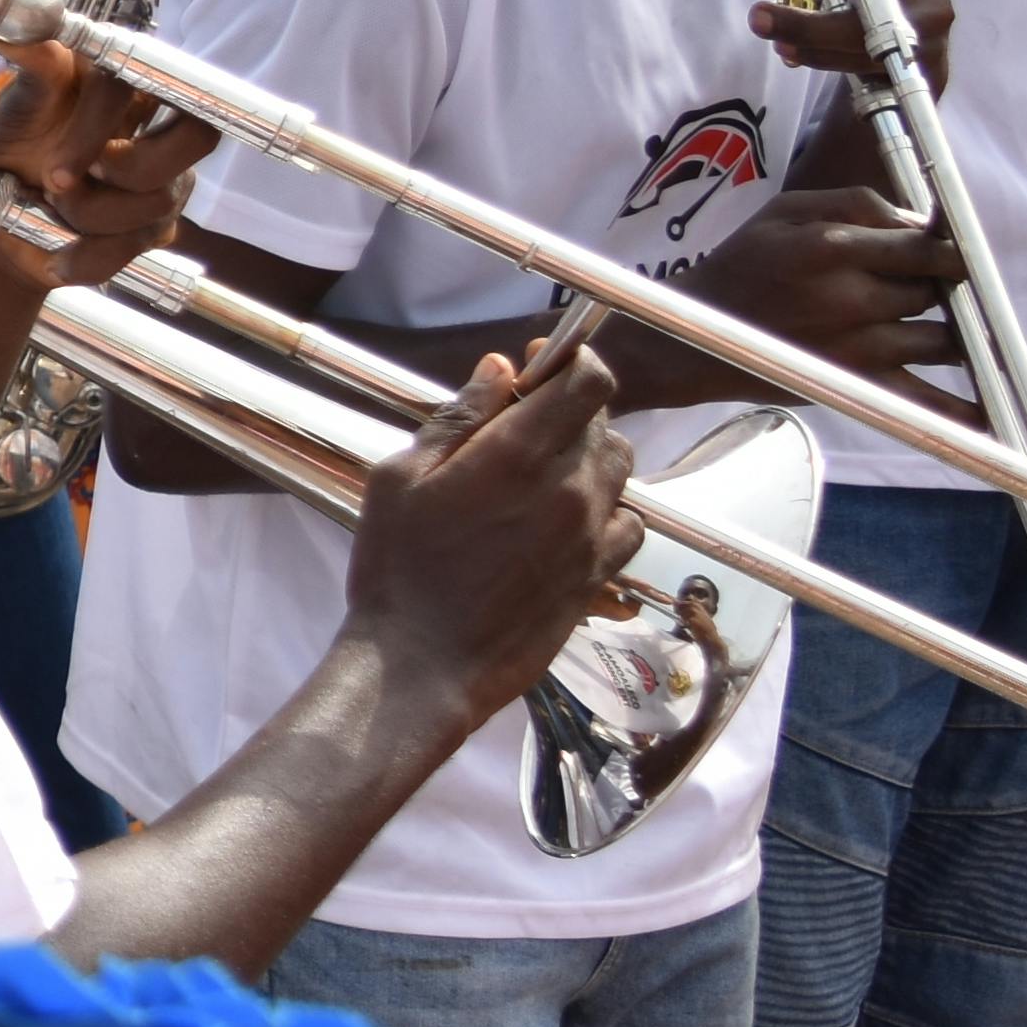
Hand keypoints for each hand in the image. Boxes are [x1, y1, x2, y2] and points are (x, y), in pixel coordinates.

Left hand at [0, 52, 212, 288]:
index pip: (162, 82)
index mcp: (133, 84)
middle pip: (198, 138)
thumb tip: (25, 27)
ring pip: (157, 203)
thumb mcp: (20, 99)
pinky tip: (56, 253)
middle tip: (60, 181)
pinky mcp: (153, 227)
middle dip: (128, 167)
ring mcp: (164, 180)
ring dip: (86, 214)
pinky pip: (134, 248)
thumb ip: (37, 61)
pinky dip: (85, 256)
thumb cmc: (13, 142)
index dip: (113, 119)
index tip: (67, 157)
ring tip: (46, 203)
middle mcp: (160, 130)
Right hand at [336, 339, 630, 730]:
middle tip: (523, 421)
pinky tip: (570, 518)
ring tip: (545, 471)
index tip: (543, 362)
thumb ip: (457, 419)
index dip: (573, 362)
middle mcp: (571, 490)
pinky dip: (609, 508)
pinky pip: (629, 525)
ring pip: (621, 471)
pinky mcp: (600, 576)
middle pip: (605, 424)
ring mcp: (592, 537)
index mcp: (518, 455)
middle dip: (570, 410)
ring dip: (591, 457)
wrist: (423, 664)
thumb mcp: (399, 479)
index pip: (587, 383)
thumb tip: (501, 371)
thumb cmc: (397, 569)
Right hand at [670, 182, 962, 390]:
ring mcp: (855, 347)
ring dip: (950, 334)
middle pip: (934, 293)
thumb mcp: (784, 211)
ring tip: (942, 329)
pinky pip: (922, 400)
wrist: (689, 336)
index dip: (952, 250)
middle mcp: (849, 298)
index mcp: (831, 248)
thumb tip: (920, 220)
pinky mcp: (852, 384)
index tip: (957, 253)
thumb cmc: (739, 266)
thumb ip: (855, 202)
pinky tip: (985, 413)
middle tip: (928, 288)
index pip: (925, 246)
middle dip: (940, 290)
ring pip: (940, 340)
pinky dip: (958, 409)